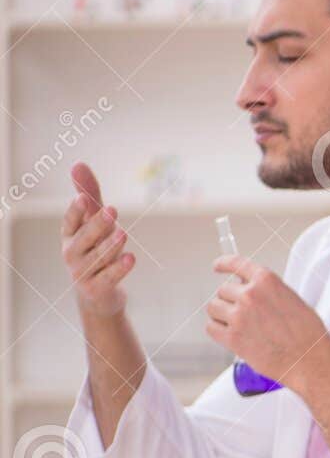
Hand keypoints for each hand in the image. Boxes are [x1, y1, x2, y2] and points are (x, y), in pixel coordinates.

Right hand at [61, 163, 136, 317]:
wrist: (97, 294)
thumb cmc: (95, 248)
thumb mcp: (94, 221)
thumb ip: (90, 194)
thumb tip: (77, 163)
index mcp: (70, 235)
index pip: (70, 221)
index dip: (76, 211)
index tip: (84, 197)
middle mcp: (72, 253)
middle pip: (85, 238)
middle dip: (98, 224)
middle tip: (112, 210)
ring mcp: (82, 273)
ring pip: (98, 257)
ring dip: (110, 246)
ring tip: (123, 234)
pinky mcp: (96, 289)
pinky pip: (108, 277)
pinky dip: (119, 269)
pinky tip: (131, 258)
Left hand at [206, 254, 329, 391]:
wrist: (309, 359)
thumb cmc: (307, 333)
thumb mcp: (292, 299)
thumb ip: (268, 291)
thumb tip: (250, 290)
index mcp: (267, 281)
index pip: (236, 264)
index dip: (224, 264)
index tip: (217, 266)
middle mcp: (250, 295)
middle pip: (223, 290)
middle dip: (230, 300)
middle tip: (243, 313)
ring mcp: (239, 316)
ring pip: (213, 308)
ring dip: (221, 315)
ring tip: (238, 325)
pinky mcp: (232, 337)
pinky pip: (211, 328)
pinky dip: (218, 331)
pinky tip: (232, 335)